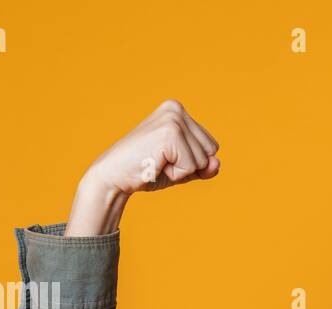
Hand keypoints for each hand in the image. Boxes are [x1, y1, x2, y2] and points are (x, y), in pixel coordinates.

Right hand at [65, 99, 220, 235]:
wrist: (114, 177)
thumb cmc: (147, 171)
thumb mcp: (182, 168)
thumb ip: (204, 166)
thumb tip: (216, 162)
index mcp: (178, 110)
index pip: (211, 146)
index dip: (192, 161)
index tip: (165, 157)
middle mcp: (176, 109)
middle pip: (210, 151)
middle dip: (189, 165)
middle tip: (160, 161)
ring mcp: (173, 119)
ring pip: (202, 160)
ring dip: (181, 170)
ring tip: (157, 162)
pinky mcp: (170, 133)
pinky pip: (190, 166)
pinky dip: (175, 174)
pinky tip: (156, 164)